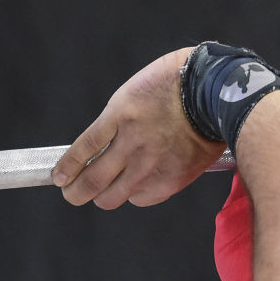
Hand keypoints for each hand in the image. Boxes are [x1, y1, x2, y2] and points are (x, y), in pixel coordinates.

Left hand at [51, 47, 227, 207]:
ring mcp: (151, 163)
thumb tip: (102, 147)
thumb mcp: (137, 91)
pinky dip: (136, 195)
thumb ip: (119, 118)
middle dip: (75, 192)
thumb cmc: (179, 82)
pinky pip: (143, 198)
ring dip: (102, 197)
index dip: (67, 168)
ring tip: (102, 194)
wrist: (219, 91)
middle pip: (91, 182)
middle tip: (73, 193)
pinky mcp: (172, 178)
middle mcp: (132, 143)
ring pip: (112, 197)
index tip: (60, 177)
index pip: (82, 150)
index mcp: (120, 115)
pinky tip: (138, 186)